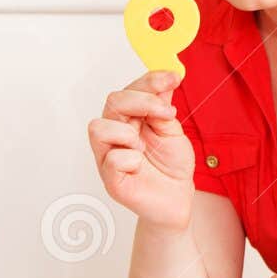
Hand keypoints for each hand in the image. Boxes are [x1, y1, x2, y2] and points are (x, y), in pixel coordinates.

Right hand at [88, 71, 194, 229]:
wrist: (178, 199)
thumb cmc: (171, 166)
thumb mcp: (172, 130)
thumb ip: (163, 108)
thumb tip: (166, 79)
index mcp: (129, 119)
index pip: (130, 90)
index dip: (150, 81)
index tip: (173, 78)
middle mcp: (115, 134)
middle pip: (112, 101)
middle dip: (142, 101)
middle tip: (166, 112)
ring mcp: (109, 156)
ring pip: (97, 128)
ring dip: (126, 131)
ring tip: (143, 144)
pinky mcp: (111, 179)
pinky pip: (110, 160)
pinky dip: (129, 158)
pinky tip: (140, 164)